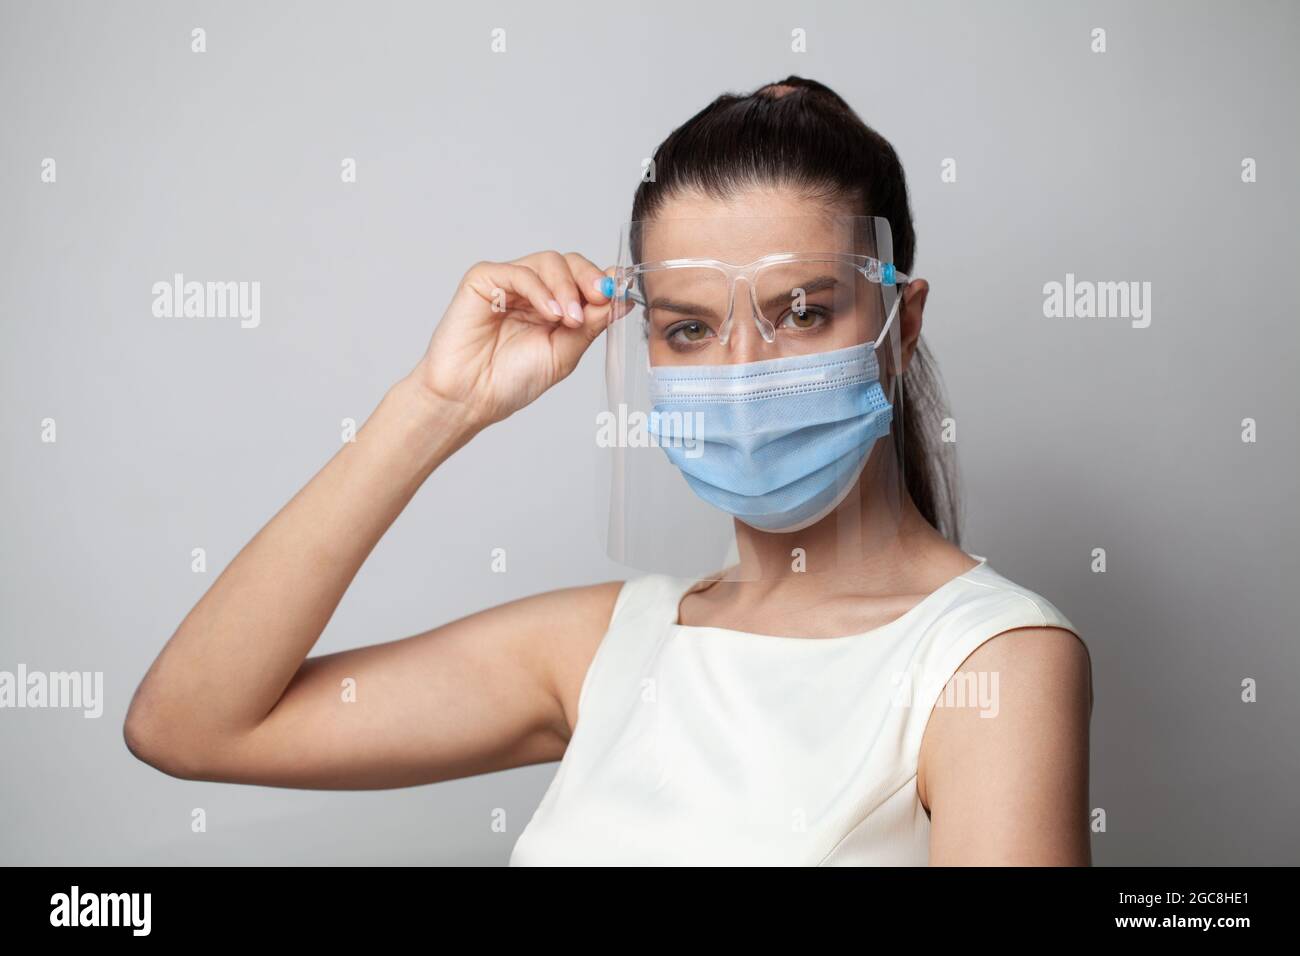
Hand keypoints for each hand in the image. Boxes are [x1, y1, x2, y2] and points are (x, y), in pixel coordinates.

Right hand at [411, 251, 612, 427]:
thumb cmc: (511, 380)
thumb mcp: (564, 352)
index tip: (618, 294)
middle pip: (568, 263)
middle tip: (598, 299)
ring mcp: (507, 282)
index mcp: (552, 305)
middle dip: (588, 279)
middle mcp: (532, 290)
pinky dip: (539, 289)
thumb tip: (623, 300)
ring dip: (565, 288)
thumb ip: (591, 324)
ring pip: (547, 262)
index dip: (602, 282)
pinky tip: (550, 312)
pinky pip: (518, 272)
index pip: (582, 278)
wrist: (471, 397)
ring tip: (568, 319)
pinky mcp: (483, 280)